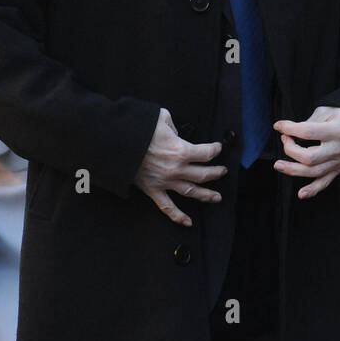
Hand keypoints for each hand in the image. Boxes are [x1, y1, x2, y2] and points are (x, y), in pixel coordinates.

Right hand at [133, 108, 225, 226]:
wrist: (116, 144)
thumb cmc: (138, 129)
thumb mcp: (161, 117)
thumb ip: (174, 126)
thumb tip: (176, 133)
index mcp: (181, 150)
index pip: (206, 153)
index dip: (215, 150)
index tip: (218, 148)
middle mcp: (176, 169)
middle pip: (203, 174)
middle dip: (216, 173)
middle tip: (223, 171)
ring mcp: (165, 181)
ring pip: (191, 191)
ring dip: (206, 195)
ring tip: (216, 197)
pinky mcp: (153, 190)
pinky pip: (167, 207)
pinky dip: (178, 216)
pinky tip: (188, 222)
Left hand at [273, 105, 339, 198]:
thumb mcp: (328, 111)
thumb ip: (310, 121)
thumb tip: (290, 131)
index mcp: (338, 130)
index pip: (308, 132)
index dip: (289, 129)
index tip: (279, 126)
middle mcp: (339, 148)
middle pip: (309, 157)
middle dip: (290, 150)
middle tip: (284, 140)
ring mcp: (339, 162)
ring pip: (313, 172)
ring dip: (293, 170)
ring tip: (278, 165)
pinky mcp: (338, 170)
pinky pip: (324, 183)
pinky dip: (312, 190)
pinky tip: (301, 193)